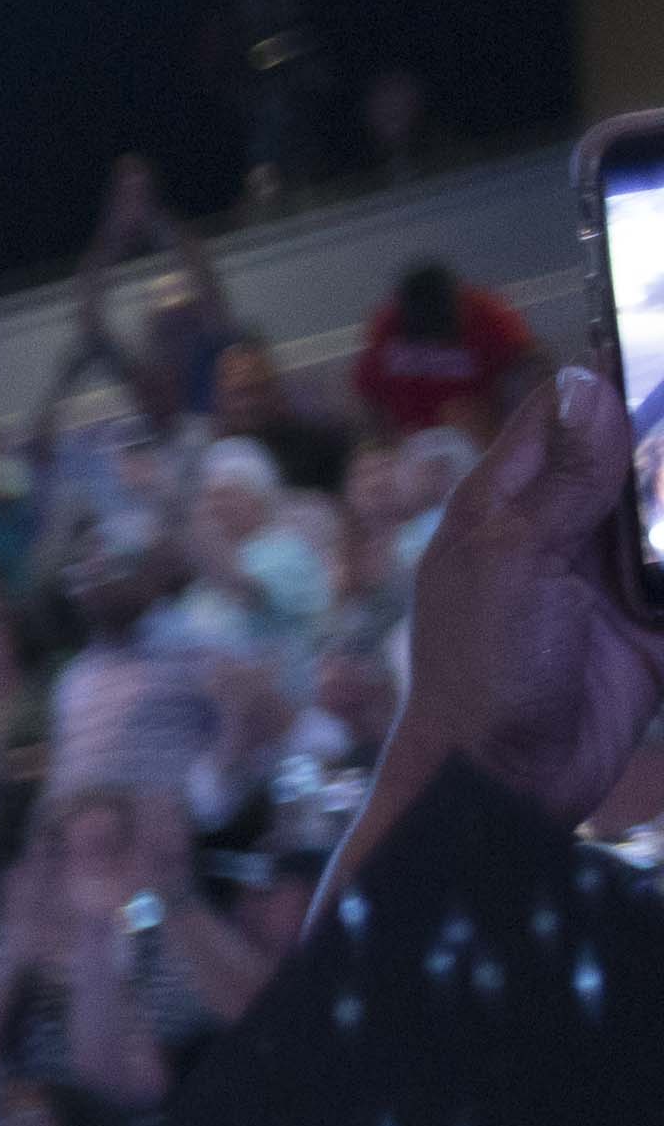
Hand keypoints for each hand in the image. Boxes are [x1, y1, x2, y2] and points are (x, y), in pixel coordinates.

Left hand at [360, 366, 663, 858]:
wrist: (505, 780)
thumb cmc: (480, 672)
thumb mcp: (513, 561)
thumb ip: (561, 480)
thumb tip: (587, 385)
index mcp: (505, 504)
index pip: (561, 413)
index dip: (611, 378)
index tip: (661, 345)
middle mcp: (559, 528)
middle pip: (634, 454)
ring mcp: (608, 573)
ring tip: (662, 534)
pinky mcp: (650, 619)